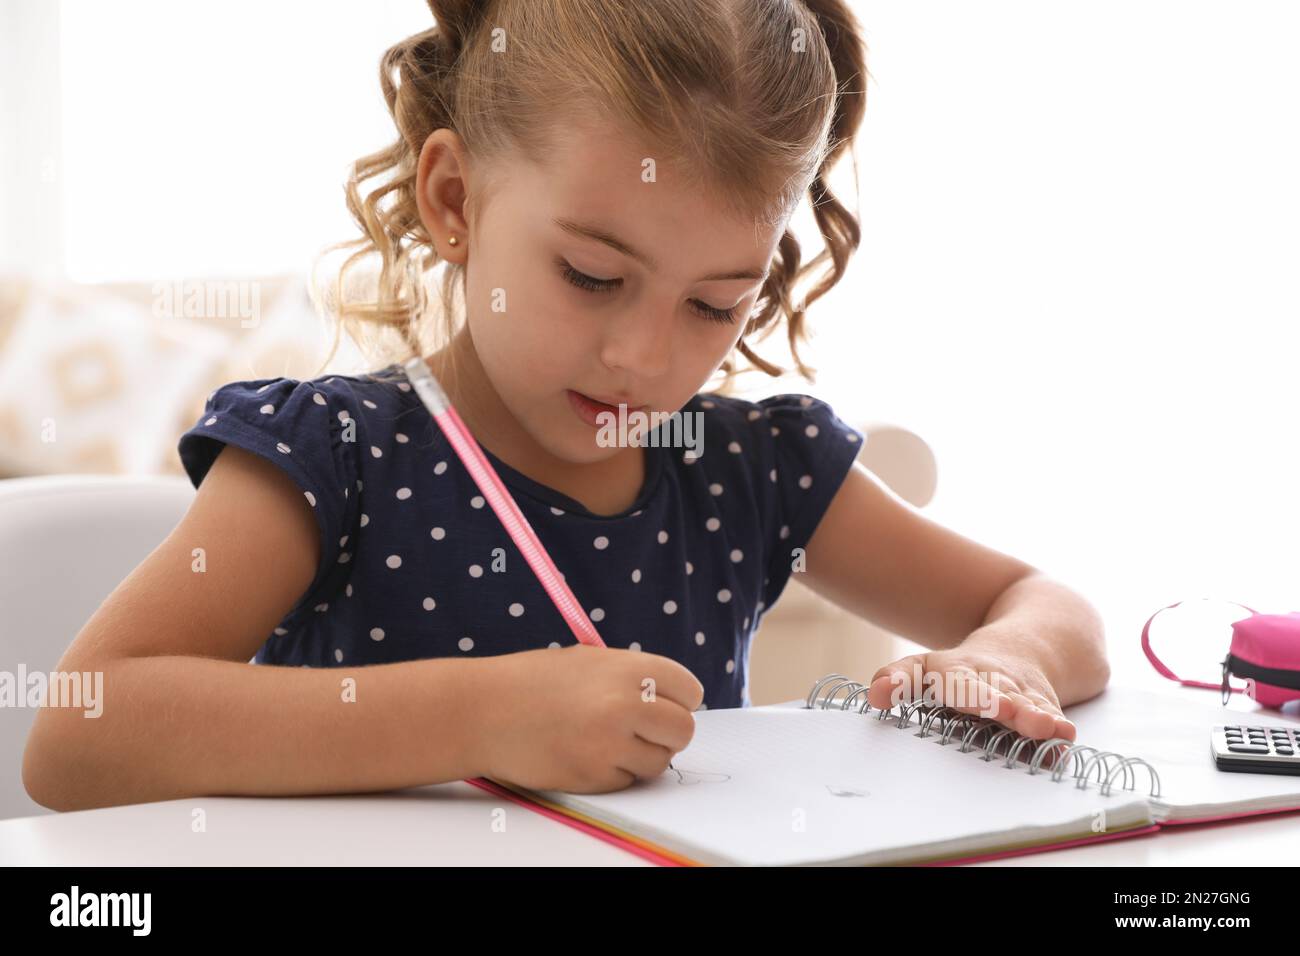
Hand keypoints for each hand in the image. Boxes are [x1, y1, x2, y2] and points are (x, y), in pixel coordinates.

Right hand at [476, 644, 704, 793]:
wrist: (484, 710)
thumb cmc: (534, 681)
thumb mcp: (590, 661)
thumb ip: (634, 678)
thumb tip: (674, 701)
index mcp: (629, 668)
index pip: (690, 690)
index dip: (679, 700)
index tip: (664, 705)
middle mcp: (626, 704)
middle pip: (684, 730)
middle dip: (667, 734)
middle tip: (641, 731)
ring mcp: (611, 743)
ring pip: (659, 762)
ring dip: (641, 756)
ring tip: (606, 741)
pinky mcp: (594, 776)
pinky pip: (626, 781)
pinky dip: (612, 773)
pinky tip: (583, 753)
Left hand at [864, 645, 1076, 742]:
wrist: (1027, 645)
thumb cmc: (961, 671)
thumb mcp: (925, 668)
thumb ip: (898, 679)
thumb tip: (873, 695)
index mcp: (953, 673)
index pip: (942, 679)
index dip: (936, 687)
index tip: (913, 695)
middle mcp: (988, 680)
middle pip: (988, 690)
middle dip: (992, 699)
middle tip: (1002, 708)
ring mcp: (1019, 692)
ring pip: (1024, 702)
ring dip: (1032, 715)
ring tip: (1042, 727)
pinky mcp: (1044, 705)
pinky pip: (1050, 714)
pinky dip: (1057, 726)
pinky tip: (1064, 735)